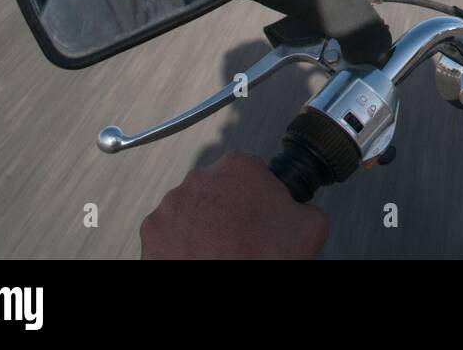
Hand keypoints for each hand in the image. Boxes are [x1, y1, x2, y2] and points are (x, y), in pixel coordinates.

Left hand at [140, 151, 329, 258]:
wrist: (227, 294)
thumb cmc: (266, 258)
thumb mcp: (310, 225)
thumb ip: (304, 204)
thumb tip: (297, 208)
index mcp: (240, 166)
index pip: (251, 171)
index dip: (258, 195)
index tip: (260, 215)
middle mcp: (201, 177)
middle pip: (218, 187)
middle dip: (227, 207)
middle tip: (241, 236)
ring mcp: (172, 203)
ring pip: (191, 207)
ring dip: (202, 223)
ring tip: (219, 251)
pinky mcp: (152, 230)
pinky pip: (169, 230)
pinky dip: (180, 242)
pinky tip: (199, 257)